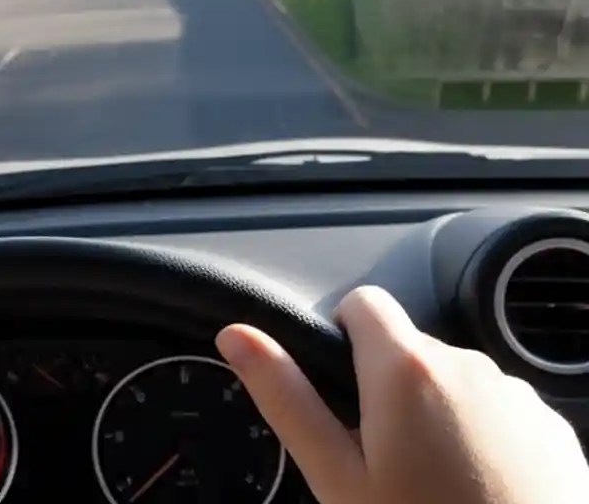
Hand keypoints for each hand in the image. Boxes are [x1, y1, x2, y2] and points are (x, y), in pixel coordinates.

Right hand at [216, 286, 588, 503]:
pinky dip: (480, 436)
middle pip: (406, 349)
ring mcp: (516, 395)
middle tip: (380, 458)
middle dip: (386, 388)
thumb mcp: (336, 475)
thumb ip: (285, 397)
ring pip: (453, 382)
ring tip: (430, 480)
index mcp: (405, 369)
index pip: (362, 302)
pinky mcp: (551, 427)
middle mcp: (467, 365)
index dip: (341, 338)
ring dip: (435, 413)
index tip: (341, 392)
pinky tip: (475, 487)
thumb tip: (235, 336)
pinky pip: (498, 411)